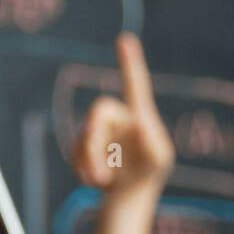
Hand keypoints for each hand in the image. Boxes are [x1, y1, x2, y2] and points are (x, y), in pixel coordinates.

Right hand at [71, 33, 173, 197]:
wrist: (129, 194)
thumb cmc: (149, 172)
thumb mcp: (157, 158)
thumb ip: (152, 140)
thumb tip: (140, 123)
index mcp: (138, 114)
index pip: (135, 86)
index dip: (130, 63)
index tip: (126, 39)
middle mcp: (117, 116)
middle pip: (98, 110)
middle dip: (96, 139)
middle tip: (101, 167)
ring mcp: (98, 129)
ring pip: (84, 134)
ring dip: (91, 160)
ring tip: (103, 180)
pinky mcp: (83, 144)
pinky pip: (75, 150)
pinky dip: (83, 168)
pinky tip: (95, 181)